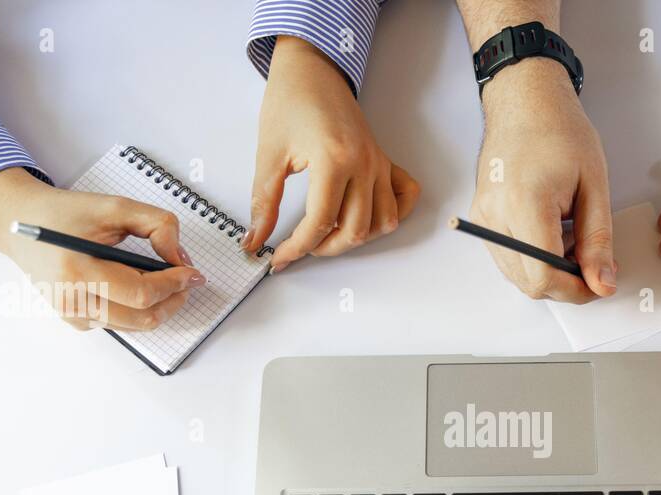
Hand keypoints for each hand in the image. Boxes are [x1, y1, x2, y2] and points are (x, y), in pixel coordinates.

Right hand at [0, 168, 203, 330]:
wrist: (22, 224)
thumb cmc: (67, 214)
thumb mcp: (114, 207)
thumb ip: (156, 225)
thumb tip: (181, 259)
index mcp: (77, 270)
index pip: (141, 293)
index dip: (174, 284)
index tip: (193, 273)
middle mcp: (71, 299)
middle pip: (143, 317)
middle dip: (173, 300)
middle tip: (187, 281)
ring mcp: (71, 315)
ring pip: (135, 325)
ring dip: (159, 307)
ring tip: (168, 283)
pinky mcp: (75, 321)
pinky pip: (120, 324)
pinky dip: (137, 310)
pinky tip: (137, 289)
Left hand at [243, 36, 419, 270]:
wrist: (311, 68)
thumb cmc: (290, 102)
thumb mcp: (269, 153)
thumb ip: (263, 202)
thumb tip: (255, 239)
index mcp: (334, 159)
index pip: (320, 222)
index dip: (297, 248)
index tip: (280, 259)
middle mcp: (364, 163)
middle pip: (356, 230)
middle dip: (326, 249)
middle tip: (301, 248)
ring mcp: (379, 163)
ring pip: (384, 222)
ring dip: (358, 238)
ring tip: (329, 236)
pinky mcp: (385, 160)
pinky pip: (405, 197)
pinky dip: (393, 215)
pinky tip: (369, 217)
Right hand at [470, 58, 614, 302]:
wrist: (524, 102)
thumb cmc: (559, 131)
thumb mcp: (593, 186)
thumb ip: (598, 241)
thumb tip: (602, 284)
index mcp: (524, 204)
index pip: (544, 276)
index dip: (575, 290)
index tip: (598, 284)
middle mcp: (494, 216)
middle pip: (529, 283)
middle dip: (565, 284)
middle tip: (592, 261)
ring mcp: (482, 219)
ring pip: (517, 277)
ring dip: (549, 273)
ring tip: (572, 240)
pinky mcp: (480, 219)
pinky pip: (507, 259)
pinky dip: (534, 261)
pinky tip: (553, 235)